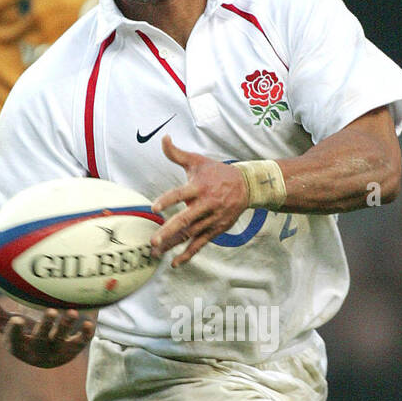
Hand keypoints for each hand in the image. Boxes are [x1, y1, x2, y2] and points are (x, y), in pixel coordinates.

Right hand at [0, 294, 95, 367]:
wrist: (47, 349)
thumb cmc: (23, 332)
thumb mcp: (6, 322)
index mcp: (19, 346)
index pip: (14, 342)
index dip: (15, 333)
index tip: (16, 320)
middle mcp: (37, 352)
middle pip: (41, 340)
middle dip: (46, 327)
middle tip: (49, 311)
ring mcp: (56, 352)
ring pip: (62, 340)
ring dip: (66, 326)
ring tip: (70, 311)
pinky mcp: (72, 350)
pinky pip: (79, 344)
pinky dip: (85, 335)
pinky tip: (90, 323)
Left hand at [151, 135, 248, 266]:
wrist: (247, 186)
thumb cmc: (217, 173)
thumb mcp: (198, 161)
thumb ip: (177, 153)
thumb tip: (164, 138)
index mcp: (199, 187)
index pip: (181, 193)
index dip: (168, 200)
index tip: (154, 208)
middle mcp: (206, 204)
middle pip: (185, 219)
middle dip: (169, 231)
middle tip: (153, 241)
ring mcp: (212, 219)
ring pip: (190, 234)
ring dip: (173, 244)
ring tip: (155, 252)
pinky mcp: (216, 229)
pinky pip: (200, 244)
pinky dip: (188, 254)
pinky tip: (174, 262)